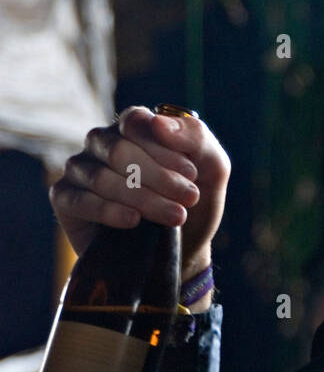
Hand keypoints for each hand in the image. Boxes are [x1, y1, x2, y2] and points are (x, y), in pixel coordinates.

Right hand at [50, 106, 229, 278]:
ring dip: (143, 198)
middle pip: (119, 150)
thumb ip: (195, 137)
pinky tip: (133, 221)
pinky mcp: (65, 198)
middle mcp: (102, 142)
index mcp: (134, 126)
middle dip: (159, 177)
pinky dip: (109, 211)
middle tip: (189, 199)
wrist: (182, 250)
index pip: (136, 121)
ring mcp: (80, 168)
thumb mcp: (212, 167)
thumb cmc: (195, 202)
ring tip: (175, 216)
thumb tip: (158, 121)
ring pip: (102, 177)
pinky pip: (79, 200)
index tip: (192, 174)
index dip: (163, 149)